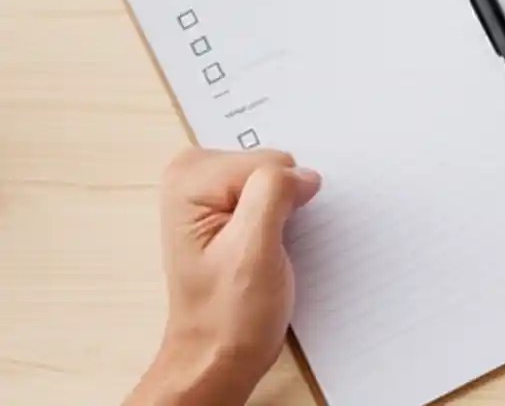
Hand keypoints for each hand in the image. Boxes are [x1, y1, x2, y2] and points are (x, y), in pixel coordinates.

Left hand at [126, 148, 320, 405]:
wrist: (218, 355)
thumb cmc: (230, 313)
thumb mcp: (254, 251)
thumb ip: (274, 194)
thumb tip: (302, 173)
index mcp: (188, 180)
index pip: (268, 163)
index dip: (280, 203)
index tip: (264, 241)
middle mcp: (191, 176)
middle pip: (270, 164)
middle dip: (280, 203)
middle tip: (264, 246)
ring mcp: (206, 191)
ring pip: (276, 177)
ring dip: (282, 211)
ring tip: (263, 249)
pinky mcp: (225, 205)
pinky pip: (271, 190)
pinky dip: (280, 215)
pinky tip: (266, 244)